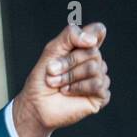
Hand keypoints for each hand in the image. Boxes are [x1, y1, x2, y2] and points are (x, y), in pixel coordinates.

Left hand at [11, 22, 110, 136]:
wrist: (36, 105)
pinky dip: (78, 88)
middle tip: (52, 72)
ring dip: (70, 77)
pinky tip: (68, 93)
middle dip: (68, 63)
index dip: (93, 33)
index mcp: (84, 49)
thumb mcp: (52, 50)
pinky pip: (98, 85)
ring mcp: (99, 79)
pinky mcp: (100, 96)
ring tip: (58, 85)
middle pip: (93, 52)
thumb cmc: (42, 78)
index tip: (82, 42)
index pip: (98, 32)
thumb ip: (71, 35)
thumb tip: (92, 40)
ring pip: (95, 69)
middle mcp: (94, 62)